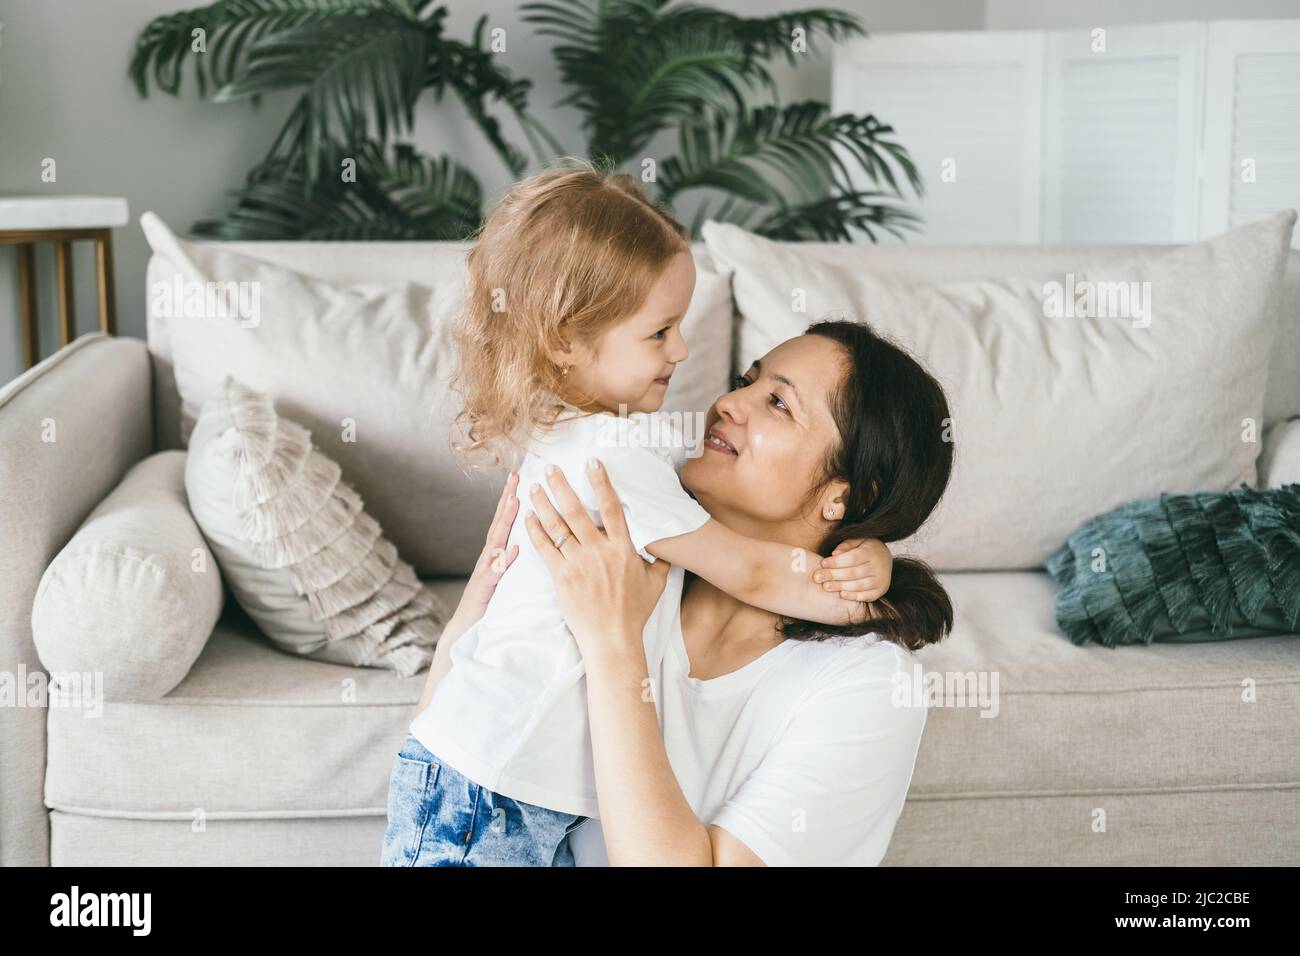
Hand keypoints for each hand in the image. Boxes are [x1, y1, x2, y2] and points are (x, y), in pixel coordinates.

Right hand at [453, 470, 520, 624]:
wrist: (464, 632)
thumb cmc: (490, 606)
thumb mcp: (504, 579)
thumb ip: (510, 560)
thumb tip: (526, 541)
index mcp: (496, 555)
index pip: (505, 522)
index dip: (511, 499)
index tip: (520, 476)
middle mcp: (488, 559)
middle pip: (498, 524)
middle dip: (507, 499)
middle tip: (516, 477)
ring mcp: (483, 573)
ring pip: (495, 543)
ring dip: (504, 522)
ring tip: (515, 502)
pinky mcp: (482, 591)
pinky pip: (494, 574)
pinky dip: (502, 561)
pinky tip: (512, 550)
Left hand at [522, 459, 669, 660]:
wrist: (612, 639)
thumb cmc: (634, 613)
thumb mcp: (656, 583)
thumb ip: (661, 559)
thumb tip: (668, 542)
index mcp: (623, 549)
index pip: (611, 508)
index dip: (601, 483)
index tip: (592, 462)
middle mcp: (600, 552)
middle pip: (577, 511)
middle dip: (561, 486)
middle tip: (550, 468)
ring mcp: (579, 564)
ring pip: (557, 526)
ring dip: (543, 503)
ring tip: (534, 487)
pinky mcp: (562, 577)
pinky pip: (545, 549)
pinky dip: (535, 531)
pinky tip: (528, 517)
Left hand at [814, 537, 891, 602]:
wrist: (885, 558)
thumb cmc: (866, 548)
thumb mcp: (858, 540)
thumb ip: (847, 544)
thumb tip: (835, 553)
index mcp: (872, 552)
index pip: (853, 558)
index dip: (836, 562)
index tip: (823, 563)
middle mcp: (879, 567)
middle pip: (853, 573)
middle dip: (833, 575)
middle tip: (817, 577)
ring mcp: (881, 580)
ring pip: (859, 585)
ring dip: (841, 586)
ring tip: (826, 586)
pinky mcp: (880, 591)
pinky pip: (866, 596)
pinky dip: (853, 596)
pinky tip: (841, 594)